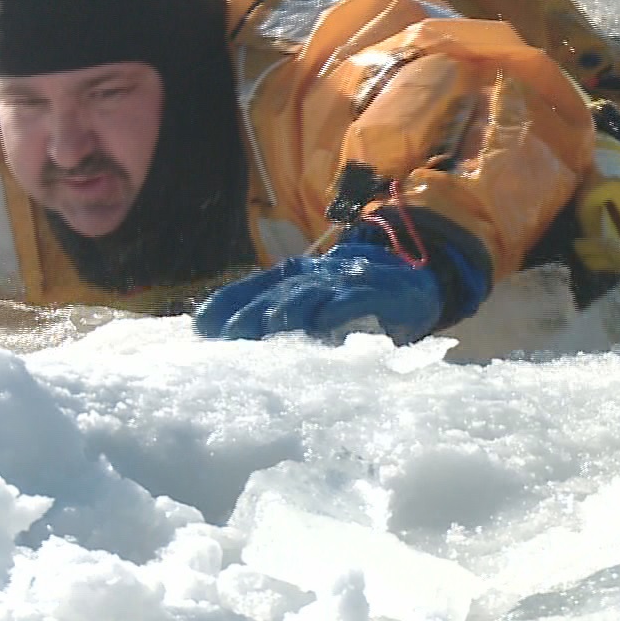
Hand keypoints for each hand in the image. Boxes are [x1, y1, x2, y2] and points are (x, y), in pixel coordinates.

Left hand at [193, 241, 442, 343]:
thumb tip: (224, 338)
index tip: (201, 331)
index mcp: (293, 277)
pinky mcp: (379, 290)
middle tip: (231, 346)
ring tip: (271, 338)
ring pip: (308, 295)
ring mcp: (346, 280)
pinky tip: (322, 327)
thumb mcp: (316, 304)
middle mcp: (314, 274)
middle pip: (272, 295)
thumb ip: (277, 318)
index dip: (225, 306)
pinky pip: (353, 299)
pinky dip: (336, 312)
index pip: (249, 288)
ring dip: (287, 315)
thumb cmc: (356, 300)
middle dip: (249, 319)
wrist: (418, 279)